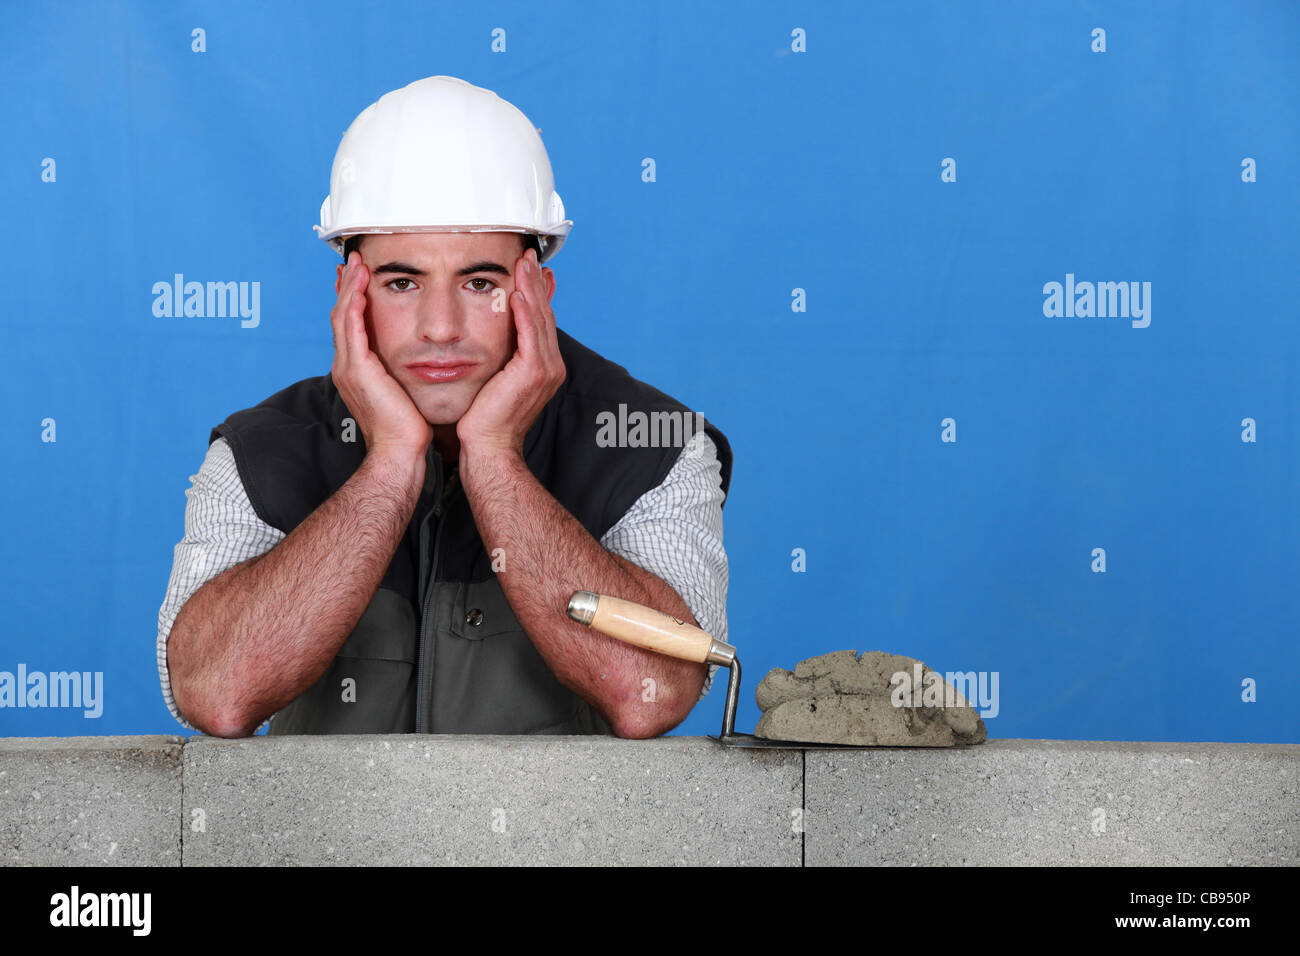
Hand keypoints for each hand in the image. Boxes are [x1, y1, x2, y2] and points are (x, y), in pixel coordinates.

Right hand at [330, 251, 431, 460]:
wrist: (399, 453)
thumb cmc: (407, 429)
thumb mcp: (404, 393)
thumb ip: (402, 373)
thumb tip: (419, 360)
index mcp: (357, 372)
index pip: (350, 327)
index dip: (353, 300)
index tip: (359, 279)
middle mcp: (347, 367)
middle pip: (341, 316)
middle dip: (347, 287)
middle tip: (354, 262)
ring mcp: (349, 368)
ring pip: (342, 317)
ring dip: (350, 288)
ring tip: (357, 265)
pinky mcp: (357, 370)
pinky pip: (351, 328)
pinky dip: (354, 305)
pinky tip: (360, 287)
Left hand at [456, 247, 564, 456]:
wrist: (488, 448)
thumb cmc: (485, 420)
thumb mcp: (496, 381)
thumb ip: (501, 357)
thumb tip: (494, 338)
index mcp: (543, 367)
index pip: (540, 321)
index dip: (536, 293)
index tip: (529, 269)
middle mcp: (551, 366)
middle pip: (544, 314)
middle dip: (536, 282)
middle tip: (528, 255)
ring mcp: (545, 370)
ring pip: (539, 319)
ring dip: (532, 288)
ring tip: (524, 263)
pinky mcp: (533, 373)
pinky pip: (530, 335)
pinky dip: (525, 312)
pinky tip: (518, 292)